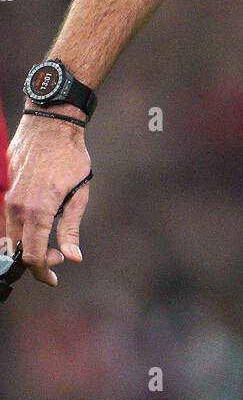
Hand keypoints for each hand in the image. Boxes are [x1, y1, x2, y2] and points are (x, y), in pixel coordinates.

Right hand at [3, 107, 90, 287]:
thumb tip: (72, 257)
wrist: (50, 123)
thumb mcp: (79, 192)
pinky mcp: (3, 188)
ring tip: (49, 241)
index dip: (42, 271)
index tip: (54, 277)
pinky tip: (36, 225)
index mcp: (38, 210)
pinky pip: (5, 219)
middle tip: (57, 255)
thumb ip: (71, 227)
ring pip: (8, 235)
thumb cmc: (70, 155)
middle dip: (36, 260)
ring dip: (26, 244)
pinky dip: (18, 230)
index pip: (32, 256)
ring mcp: (7, 197)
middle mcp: (16, 206)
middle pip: (17, 250)